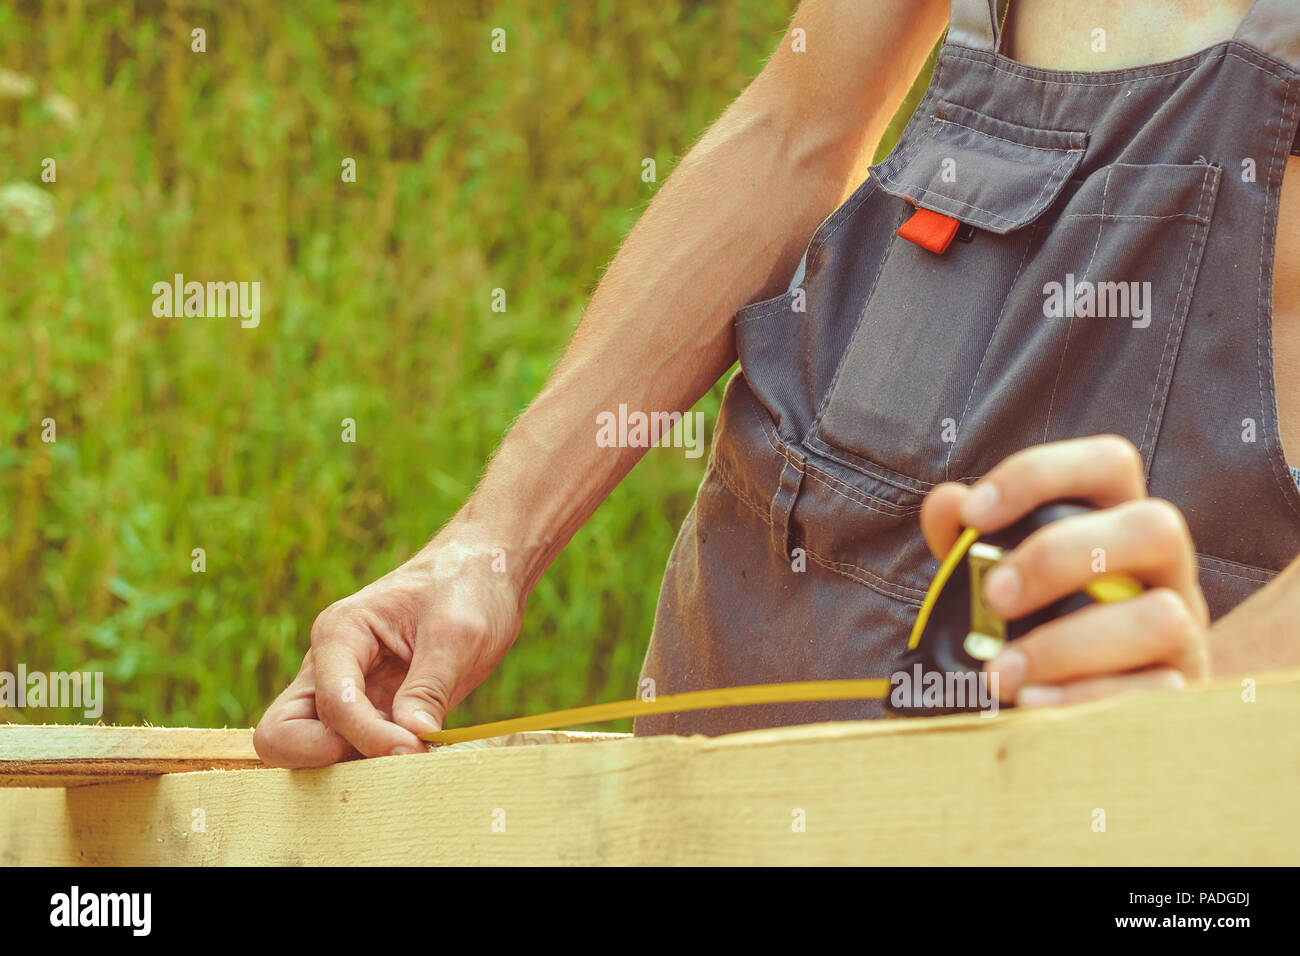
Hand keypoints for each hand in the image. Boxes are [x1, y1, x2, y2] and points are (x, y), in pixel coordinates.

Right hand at [253, 534, 521, 767]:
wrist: (484, 571)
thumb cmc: (467, 587)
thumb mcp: (458, 633)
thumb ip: (429, 688)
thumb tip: (410, 740)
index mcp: (342, 632)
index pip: (331, 701)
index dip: (366, 736)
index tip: (414, 749)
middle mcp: (330, 664)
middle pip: (282, 733)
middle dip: (323, 759)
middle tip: (388, 760)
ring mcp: (346, 690)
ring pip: (309, 747)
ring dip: (352, 765)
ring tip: (411, 760)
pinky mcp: (371, 710)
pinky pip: (351, 749)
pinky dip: (375, 762)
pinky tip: (419, 756)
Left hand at [920, 435, 1209, 707]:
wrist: (1093, 703)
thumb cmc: (1041, 622)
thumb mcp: (998, 579)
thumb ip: (967, 543)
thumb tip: (945, 504)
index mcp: (1119, 521)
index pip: (1110, 463)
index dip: (1041, 475)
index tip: (972, 513)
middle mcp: (1164, 567)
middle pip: (1155, 527)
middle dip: (1060, 558)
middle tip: (992, 598)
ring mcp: (1186, 631)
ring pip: (1162, 618)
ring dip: (1066, 646)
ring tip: (999, 674)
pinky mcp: (1183, 694)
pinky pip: (1158, 695)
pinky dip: (1086, 699)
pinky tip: (1031, 705)